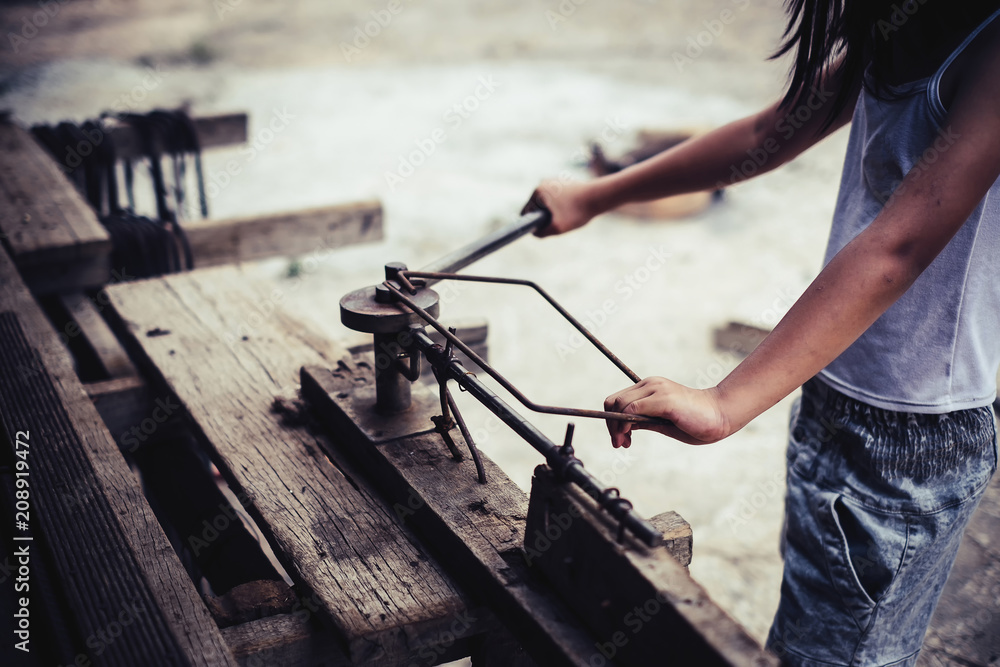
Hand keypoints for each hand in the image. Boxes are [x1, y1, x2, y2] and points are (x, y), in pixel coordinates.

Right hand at [522, 178, 599, 237]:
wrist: (598, 197)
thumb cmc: (577, 212)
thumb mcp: (557, 228)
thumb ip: (541, 233)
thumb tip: (533, 232)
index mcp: (537, 191)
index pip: (527, 212)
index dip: (533, 223)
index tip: (545, 227)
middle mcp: (543, 182)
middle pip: (537, 207)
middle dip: (545, 216)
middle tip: (560, 221)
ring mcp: (553, 180)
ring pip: (547, 203)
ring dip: (554, 211)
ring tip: (568, 214)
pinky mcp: (562, 181)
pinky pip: (556, 197)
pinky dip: (561, 204)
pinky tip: (573, 208)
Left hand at [604, 377, 730, 447]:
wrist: (721, 415)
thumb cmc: (695, 422)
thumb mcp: (662, 422)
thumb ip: (644, 421)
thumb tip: (624, 426)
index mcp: (650, 387)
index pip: (618, 399)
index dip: (611, 420)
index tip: (620, 440)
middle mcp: (650, 384)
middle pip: (613, 401)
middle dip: (610, 425)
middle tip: (619, 444)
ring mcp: (656, 389)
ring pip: (620, 404)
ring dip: (616, 427)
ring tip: (624, 443)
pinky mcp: (664, 398)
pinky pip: (632, 409)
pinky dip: (625, 424)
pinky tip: (630, 437)